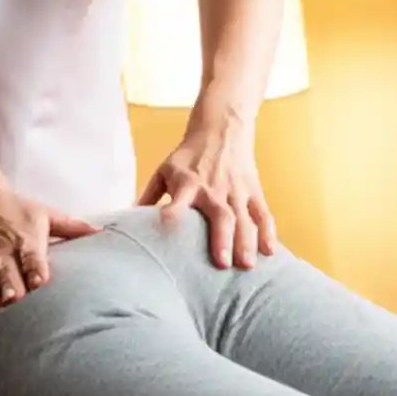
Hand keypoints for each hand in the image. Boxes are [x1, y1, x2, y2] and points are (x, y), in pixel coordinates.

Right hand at [0, 169, 102, 312]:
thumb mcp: (46, 213)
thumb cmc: (18, 208)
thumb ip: (73, 227)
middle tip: (14, 301)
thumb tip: (102, 231)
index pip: (32, 255)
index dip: (36, 268)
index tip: (40, 282)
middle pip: (6, 268)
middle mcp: (2, 246)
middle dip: (10, 284)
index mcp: (25, 237)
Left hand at [137, 118, 277, 270]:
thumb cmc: (188, 156)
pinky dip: (268, 232)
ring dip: (246, 242)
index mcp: (188, 183)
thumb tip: (126, 223)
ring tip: (246, 266)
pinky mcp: (253, 192)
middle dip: (222, 239)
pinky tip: (270, 252)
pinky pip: (263, 214)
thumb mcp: (164, 170)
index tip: (166, 223)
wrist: (221, 129)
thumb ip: (148, 197)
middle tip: (221, 264)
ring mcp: (236, 191)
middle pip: (220, 214)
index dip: (173, 210)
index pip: (180, 198)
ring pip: (244, 218)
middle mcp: (213, 188)